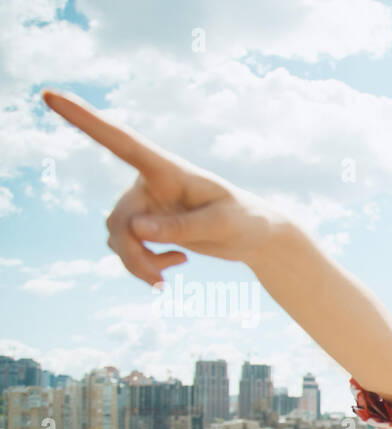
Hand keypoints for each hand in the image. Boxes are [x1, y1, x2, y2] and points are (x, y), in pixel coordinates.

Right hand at [41, 89, 281, 284]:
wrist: (255, 235)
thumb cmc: (246, 219)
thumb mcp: (222, 224)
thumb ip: (182, 226)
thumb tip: (135, 229)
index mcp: (168, 169)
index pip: (120, 141)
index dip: (84, 120)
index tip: (49, 96)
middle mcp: (149, 183)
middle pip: (120, 219)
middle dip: (133, 255)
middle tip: (160, 283)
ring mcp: (145, 204)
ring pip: (117, 236)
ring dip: (137, 264)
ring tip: (168, 278)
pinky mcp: (146, 224)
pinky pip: (125, 248)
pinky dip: (143, 266)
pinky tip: (173, 267)